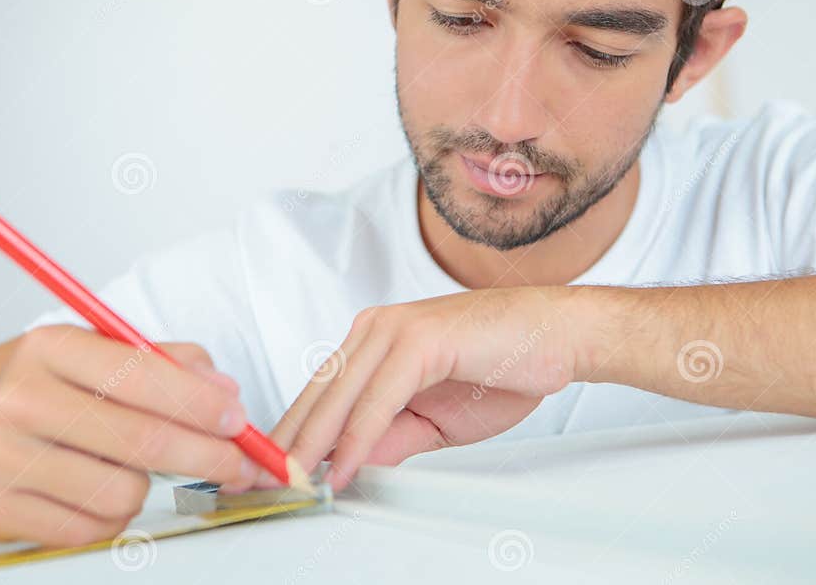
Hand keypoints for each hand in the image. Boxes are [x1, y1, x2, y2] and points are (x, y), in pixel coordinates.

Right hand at [0, 325, 259, 546]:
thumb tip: (224, 389)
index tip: (238, 421)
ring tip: (131, 470)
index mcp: (51, 347)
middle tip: (241, 465)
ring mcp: (2, 455)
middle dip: (208, 456)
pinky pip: (93, 527)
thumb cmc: (49, 399)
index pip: (141, 375)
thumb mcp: (100, 358)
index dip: (200, 403)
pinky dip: (114, 518)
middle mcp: (20, 396)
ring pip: (123, 490)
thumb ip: (167, 363)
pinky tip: (101, 493)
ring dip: (148, 488)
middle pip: (142, 439)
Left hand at [256, 286, 584, 490]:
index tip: (269, 475)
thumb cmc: (500, 367)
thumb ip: (388, 437)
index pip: (319, 397)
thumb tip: (346, 465)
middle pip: (317, 397)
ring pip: (340, 398)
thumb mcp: (432, 419)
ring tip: (289, 484)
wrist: (557, 337)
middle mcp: (373, 330)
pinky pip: (378, 399)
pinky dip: (358, 438)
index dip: (291, 438)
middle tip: (258, 485)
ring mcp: (394, 330)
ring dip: (311, 446)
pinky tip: (343, 467)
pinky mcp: (419, 339)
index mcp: (371, 343)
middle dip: (287, 446)